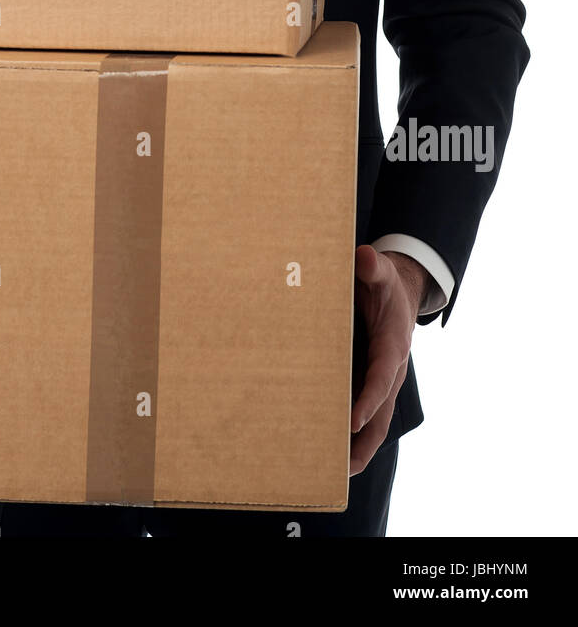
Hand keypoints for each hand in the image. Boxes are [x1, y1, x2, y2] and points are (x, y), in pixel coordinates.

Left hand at [349, 246, 426, 475]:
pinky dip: (353, 431)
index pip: (381, 377)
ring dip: (359, 445)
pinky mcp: (373, 381)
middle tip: (344, 465)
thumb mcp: (380, 272)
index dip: (368, 398)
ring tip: (336, 471)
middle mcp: (391, 369)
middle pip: (382, 412)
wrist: (399, 292)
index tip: (352, 419)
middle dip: (365, 439)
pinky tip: (331, 445)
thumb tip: (364, 257)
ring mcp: (383, 379)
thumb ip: (372, 266)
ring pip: (375, 419)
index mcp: (392, 345)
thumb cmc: (385, 284)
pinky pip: (365, 410)